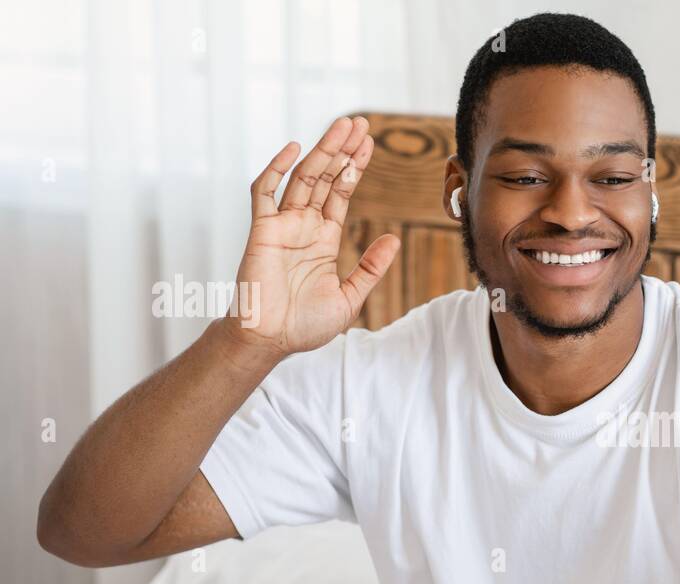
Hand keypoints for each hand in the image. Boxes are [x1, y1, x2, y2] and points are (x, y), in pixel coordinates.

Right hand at [223, 116, 399, 357]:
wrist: (271, 341)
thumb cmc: (305, 325)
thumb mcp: (351, 297)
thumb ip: (371, 267)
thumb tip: (394, 239)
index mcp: (324, 240)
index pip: (341, 193)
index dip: (354, 168)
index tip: (369, 144)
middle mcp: (304, 226)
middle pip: (325, 178)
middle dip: (342, 150)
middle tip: (360, 123)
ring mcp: (282, 226)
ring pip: (302, 178)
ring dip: (322, 152)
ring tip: (342, 127)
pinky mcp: (262, 231)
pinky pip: (264, 193)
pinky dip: (277, 169)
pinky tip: (294, 149)